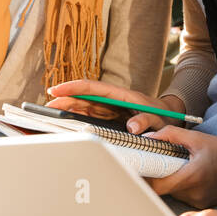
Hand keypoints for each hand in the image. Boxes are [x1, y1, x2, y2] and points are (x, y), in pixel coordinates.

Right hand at [46, 78, 182, 132]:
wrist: (169, 117)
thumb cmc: (163, 115)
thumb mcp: (158, 118)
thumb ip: (146, 121)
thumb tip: (132, 128)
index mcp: (120, 95)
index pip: (92, 88)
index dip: (73, 88)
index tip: (56, 89)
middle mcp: (111, 99)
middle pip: (83, 97)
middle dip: (64, 98)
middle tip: (47, 106)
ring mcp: (108, 108)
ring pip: (83, 105)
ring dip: (67, 108)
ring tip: (51, 114)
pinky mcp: (108, 116)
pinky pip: (89, 115)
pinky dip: (76, 117)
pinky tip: (65, 122)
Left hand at [145, 127, 216, 208]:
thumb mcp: (196, 138)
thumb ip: (169, 135)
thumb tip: (147, 138)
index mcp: (191, 176)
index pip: (157, 185)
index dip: (144, 178)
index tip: (138, 169)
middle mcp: (194, 192)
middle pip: (163, 189)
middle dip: (157, 176)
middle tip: (155, 164)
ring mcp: (198, 201)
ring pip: (173, 193)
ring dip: (170, 181)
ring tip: (176, 168)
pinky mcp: (201, 204)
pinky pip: (183, 196)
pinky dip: (181, 187)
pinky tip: (189, 176)